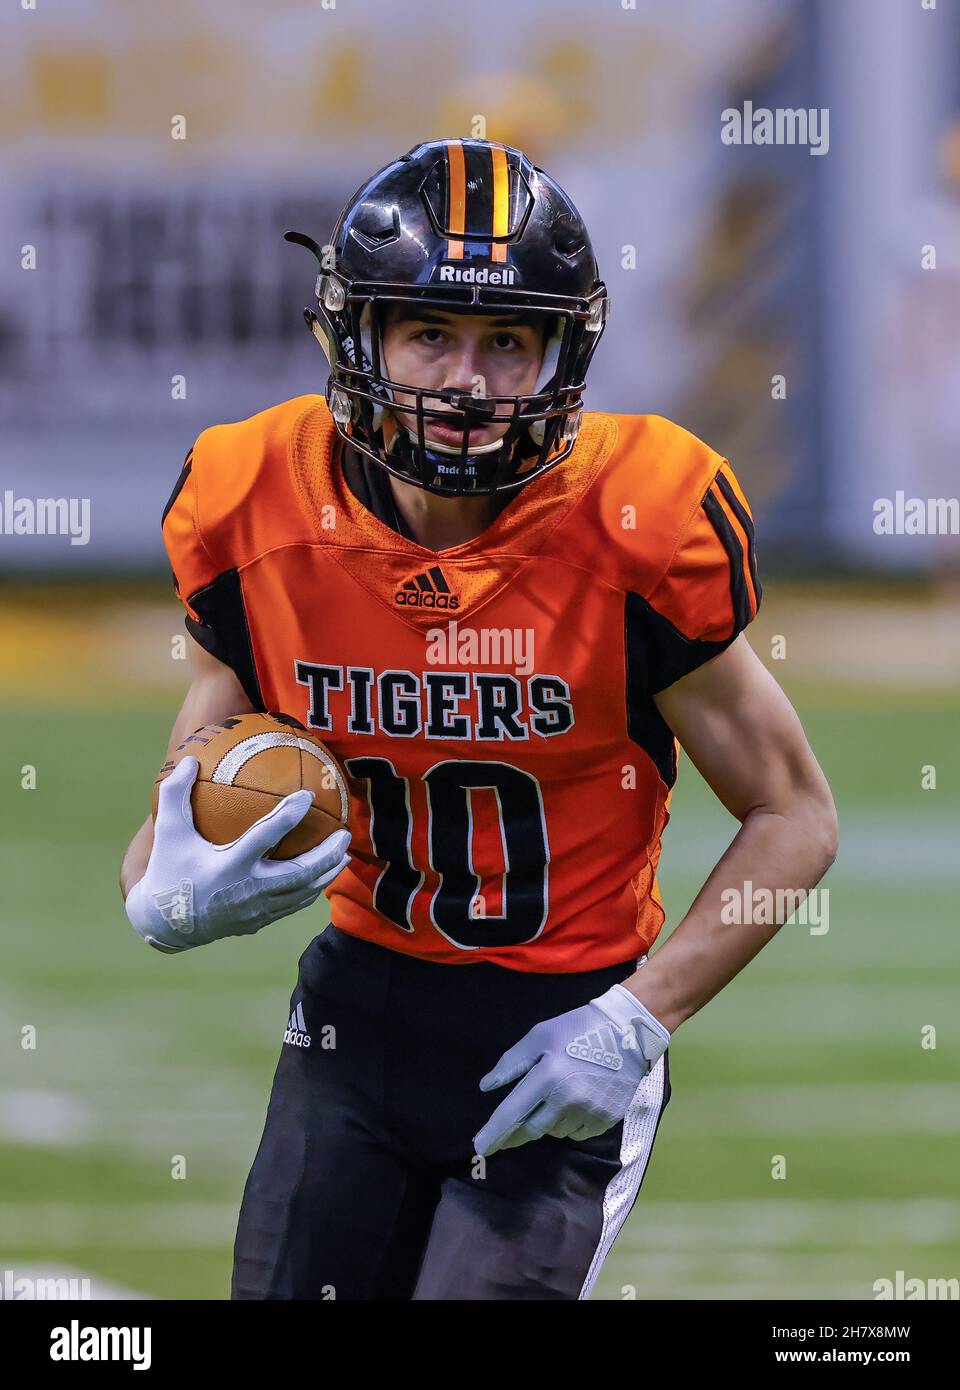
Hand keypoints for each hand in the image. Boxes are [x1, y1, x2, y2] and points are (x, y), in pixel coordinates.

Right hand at [125, 756, 350, 952]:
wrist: (164, 925)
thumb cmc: (168, 871)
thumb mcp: (168, 832)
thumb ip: (175, 794)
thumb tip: (188, 759)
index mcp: (228, 866)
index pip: (265, 836)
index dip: (288, 816)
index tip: (308, 795)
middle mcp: (247, 891)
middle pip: (299, 873)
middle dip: (327, 854)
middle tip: (344, 833)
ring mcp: (255, 911)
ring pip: (302, 893)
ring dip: (327, 873)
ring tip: (345, 855)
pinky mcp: (258, 922)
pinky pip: (292, 905)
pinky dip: (310, 890)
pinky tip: (322, 877)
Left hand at [473, 984, 669, 1155]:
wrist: (627, 1032)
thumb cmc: (577, 1028)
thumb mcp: (540, 1036)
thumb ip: (511, 1063)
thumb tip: (486, 1087)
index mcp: (547, 1077)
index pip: (513, 1114)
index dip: (494, 1133)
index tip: (480, 1148)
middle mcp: (567, 1100)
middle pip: (533, 1128)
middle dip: (516, 1133)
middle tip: (505, 1136)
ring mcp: (588, 1112)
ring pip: (555, 1131)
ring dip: (546, 1122)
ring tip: (552, 1099)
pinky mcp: (606, 1119)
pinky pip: (577, 1132)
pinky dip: (568, 1123)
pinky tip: (573, 1104)